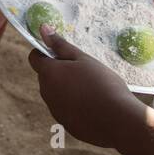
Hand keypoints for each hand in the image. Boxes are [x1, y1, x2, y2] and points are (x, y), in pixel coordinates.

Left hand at [28, 25, 144, 149]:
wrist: (119, 121)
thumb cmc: (102, 84)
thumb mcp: (83, 59)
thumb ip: (60, 45)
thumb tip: (42, 29)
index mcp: (48, 73)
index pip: (35, 58)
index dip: (45, 52)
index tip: (61, 53)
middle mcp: (46, 93)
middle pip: (47, 77)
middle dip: (59, 72)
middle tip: (84, 72)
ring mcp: (55, 111)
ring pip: (56, 94)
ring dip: (67, 90)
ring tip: (92, 90)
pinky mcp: (66, 125)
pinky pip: (67, 111)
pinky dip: (76, 107)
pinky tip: (95, 107)